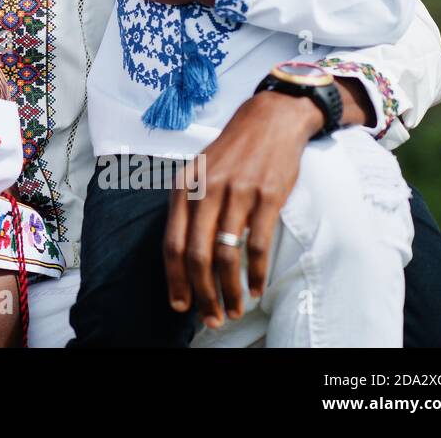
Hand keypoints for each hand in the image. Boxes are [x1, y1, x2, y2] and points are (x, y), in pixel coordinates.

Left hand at [162, 91, 321, 327]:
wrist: (269, 120)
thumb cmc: (231, 153)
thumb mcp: (198, 173)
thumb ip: (188, 208)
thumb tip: (182, 257)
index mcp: (183, 188)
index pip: (171, 243)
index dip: (174, 279)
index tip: (180, 306)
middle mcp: (205, 191)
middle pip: (196, 255)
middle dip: (202, 293)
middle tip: (211, 319)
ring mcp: (237, 193)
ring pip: (227, 254)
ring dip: (230, 289)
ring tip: (234, 309)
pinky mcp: (267, 196)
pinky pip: (257, 244)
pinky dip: (256, 272)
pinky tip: (255, 288)